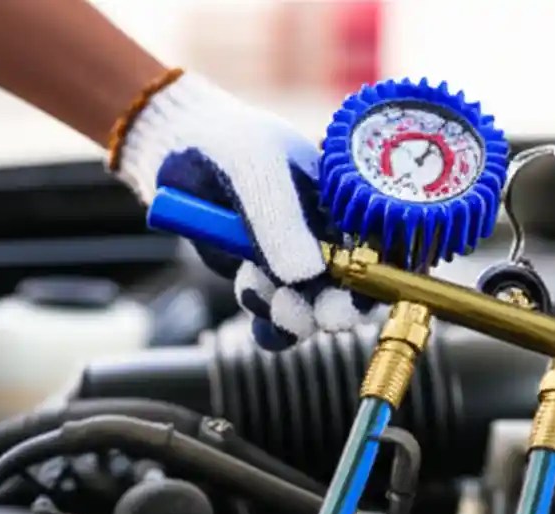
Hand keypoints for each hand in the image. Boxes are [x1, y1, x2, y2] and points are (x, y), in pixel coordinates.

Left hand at [111, 73, 368, 350]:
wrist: (174, 149)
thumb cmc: (227, 143)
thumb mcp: (256, 169)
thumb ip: (280, 220)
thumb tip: (307, 275)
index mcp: (344, 204)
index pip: (380, 249)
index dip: (380, 277)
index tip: (362, 294)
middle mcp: (327, 237)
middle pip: (352, 289)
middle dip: (338, 306)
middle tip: (324, 315)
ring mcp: (294, 262)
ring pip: (312, 309)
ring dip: (294, 313)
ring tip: (258, 288)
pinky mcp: (263, 279)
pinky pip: (277, 320)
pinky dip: (272, 329)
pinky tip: (262, 324)